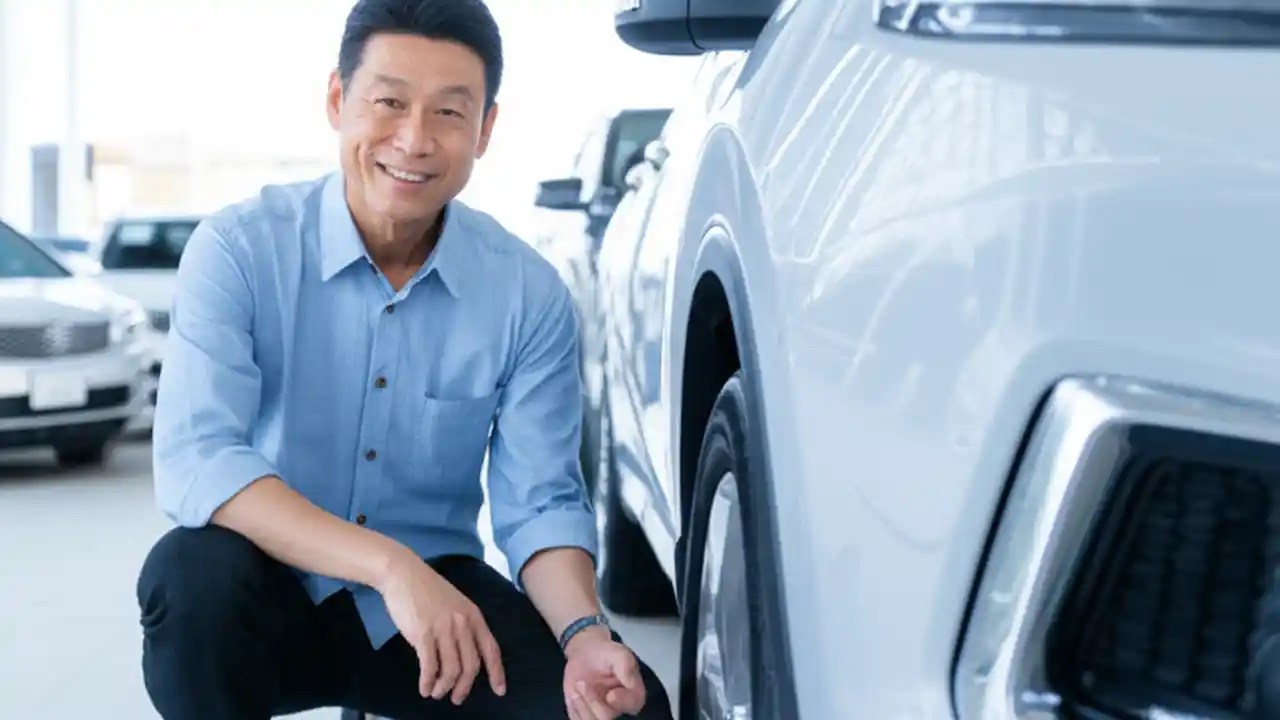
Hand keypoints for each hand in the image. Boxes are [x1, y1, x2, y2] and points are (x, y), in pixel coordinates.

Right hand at [377, 549, 505, 704]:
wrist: (403, 573)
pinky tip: (424, 688)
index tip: (499, 691)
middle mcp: (462, 623)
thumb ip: (463, 626)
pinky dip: (427, 682)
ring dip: (444, 687)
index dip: (496, 673)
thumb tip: (464, 655)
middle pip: (471, 665)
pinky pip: (429, 666)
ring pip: (451, 669)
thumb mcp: (455, 604)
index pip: (491, 649)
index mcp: (473, 615)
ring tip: (436, 693)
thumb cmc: (427, 590)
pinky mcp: (423, 633)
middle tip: (457, 698)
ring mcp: (443, 628)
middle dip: (465, 687)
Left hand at [563, 626, 645, 719]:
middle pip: (607, 718)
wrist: (585, 653)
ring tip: (577, 687)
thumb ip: (627, 669)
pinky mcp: (584, 715)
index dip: (622, 703)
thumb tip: (628, 685)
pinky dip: (574, 708)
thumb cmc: (606, 653)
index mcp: (632, 694)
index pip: (633, 706)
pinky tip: (574, 694)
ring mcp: (601, 713)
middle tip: (582, 683)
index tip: (611, 694)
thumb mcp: (620, 654)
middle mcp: (618, 708)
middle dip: (593, 702)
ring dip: (581, 705)